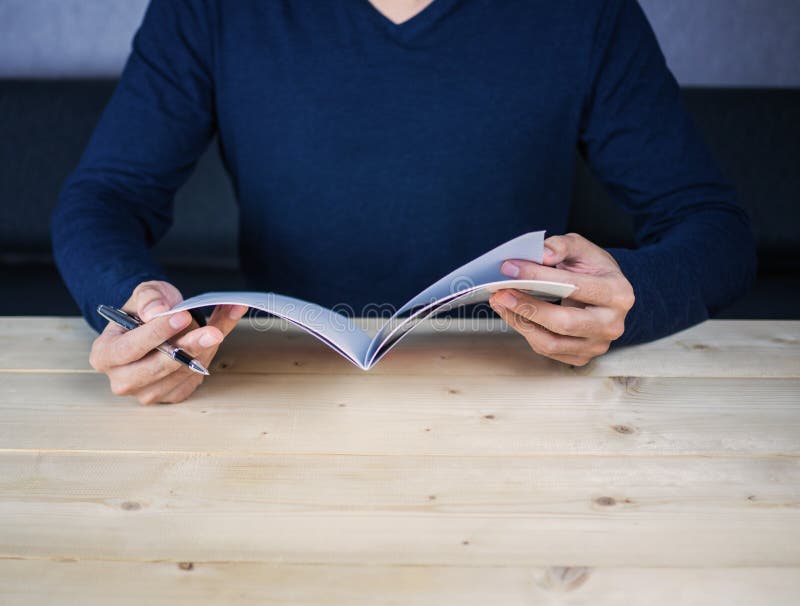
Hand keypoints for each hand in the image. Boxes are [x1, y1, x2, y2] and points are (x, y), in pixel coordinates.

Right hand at [89, 280, 247, 403]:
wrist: (156, 326)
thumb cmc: (147, 310)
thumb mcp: (145, 293)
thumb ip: (149, 297)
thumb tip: (156, 311)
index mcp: (104, 354)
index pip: (129, 348)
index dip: (157, 333)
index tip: (183, 316)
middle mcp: (121, 379)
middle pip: (157, 367)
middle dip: (188, 347)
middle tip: (212, 332)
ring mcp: (146, 393)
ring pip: (180, 374)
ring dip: (204, 351)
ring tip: (218, 329)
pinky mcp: (170, 396)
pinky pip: (193, 379)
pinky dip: (209, 357)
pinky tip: (217, 338)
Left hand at [489, 233, 634, 365]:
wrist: (606, 293)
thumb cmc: (592, 270)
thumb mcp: (582, 248)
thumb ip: (562, 245)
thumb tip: (542, 254)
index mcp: (618, 293)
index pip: (574, 286)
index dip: (538, 276)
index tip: (509, 268)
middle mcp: (612, 324)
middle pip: (563, 322)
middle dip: (526, 307)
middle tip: (500, 292)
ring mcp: (598, 345)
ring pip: (551, 342)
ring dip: (519, 322)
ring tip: (500, 302)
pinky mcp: (582, 357)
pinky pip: (547, 349)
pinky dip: (525, 332)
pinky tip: (512, 314)